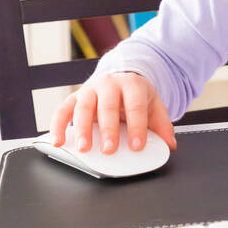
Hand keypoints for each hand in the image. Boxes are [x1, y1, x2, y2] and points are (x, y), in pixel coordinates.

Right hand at [49, 72, 176, 154]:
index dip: (137, 126)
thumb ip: (162, 125)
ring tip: (84, 148)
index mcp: (132, 85)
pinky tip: (58, 141)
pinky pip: (62, 110)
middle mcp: (110, 84)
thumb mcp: (153, 106)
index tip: (137, 146)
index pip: (136, 106)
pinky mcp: (75, 97)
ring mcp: (90, 89)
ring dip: (82, 128)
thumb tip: (169, 144)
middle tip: (109, 149)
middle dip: (108, 129)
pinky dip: (58, 125)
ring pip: (83, 106)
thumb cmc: (136, 96)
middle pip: (108, 106)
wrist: (120, 78)